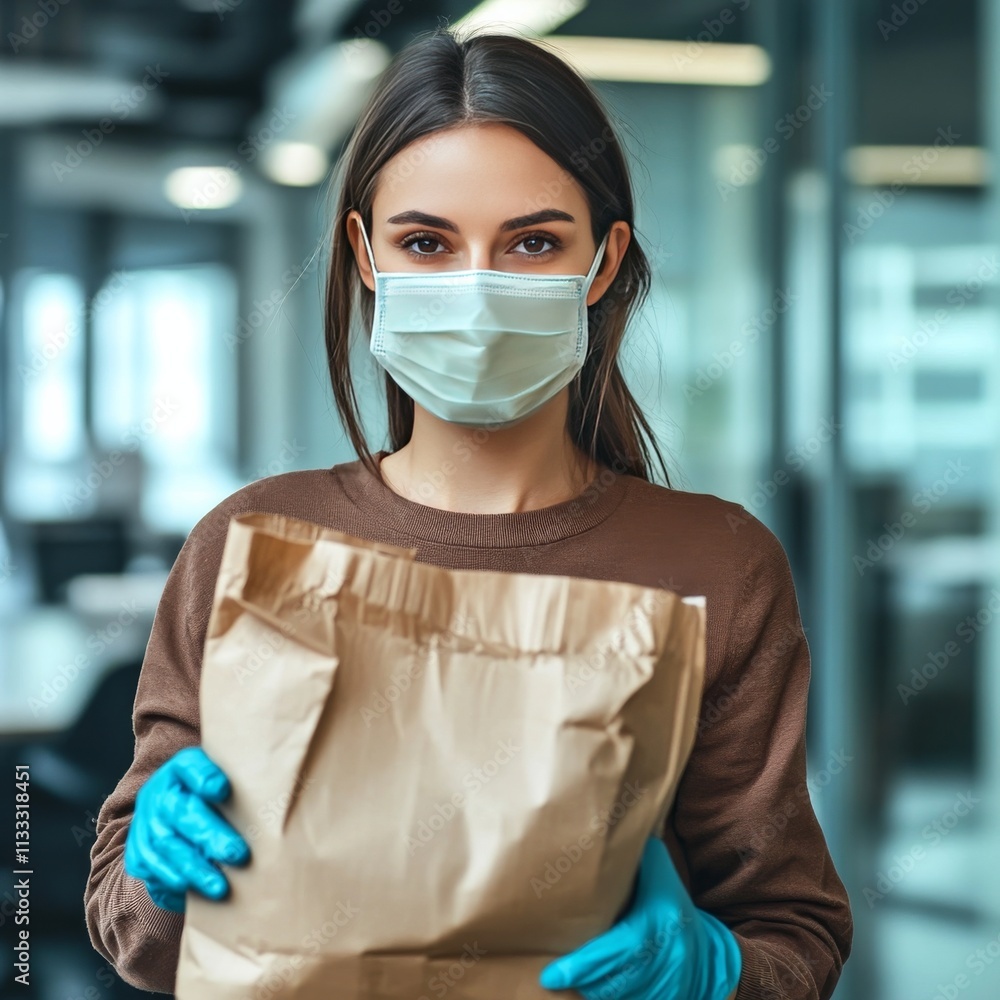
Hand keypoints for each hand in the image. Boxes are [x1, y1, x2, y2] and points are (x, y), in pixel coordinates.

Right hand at [123, 745, 250, 912]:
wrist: (172, 814)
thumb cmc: (214, 798)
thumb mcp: (227, 780)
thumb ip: (246, 783)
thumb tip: (284, 791)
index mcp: (182, 768)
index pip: (190, 766)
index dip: (204, 777)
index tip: (223, 790)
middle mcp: (159, 793)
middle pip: (180, 812)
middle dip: (209, 835)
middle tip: (239, 854)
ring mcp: (144, 823)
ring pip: (165, 846)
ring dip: (193, 868)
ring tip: (221, 886)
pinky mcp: (137, 853)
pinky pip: (150, 869)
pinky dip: (171, 881)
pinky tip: (192, 892)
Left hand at [539, 836, 741, 999]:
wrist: (712, 957)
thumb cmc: (673, 907)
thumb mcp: (662, 877)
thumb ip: (640, 855)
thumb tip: (610, 814)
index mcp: (660, 923)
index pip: (619, 950)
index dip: (584, 964)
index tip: (550, 974)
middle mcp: (667, 959)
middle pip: (615, 980)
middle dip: (582, 980)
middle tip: (553, 976)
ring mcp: (668, 988)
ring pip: (618, 998)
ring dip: (592, 992)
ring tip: (570, 981)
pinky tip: (592, 990)